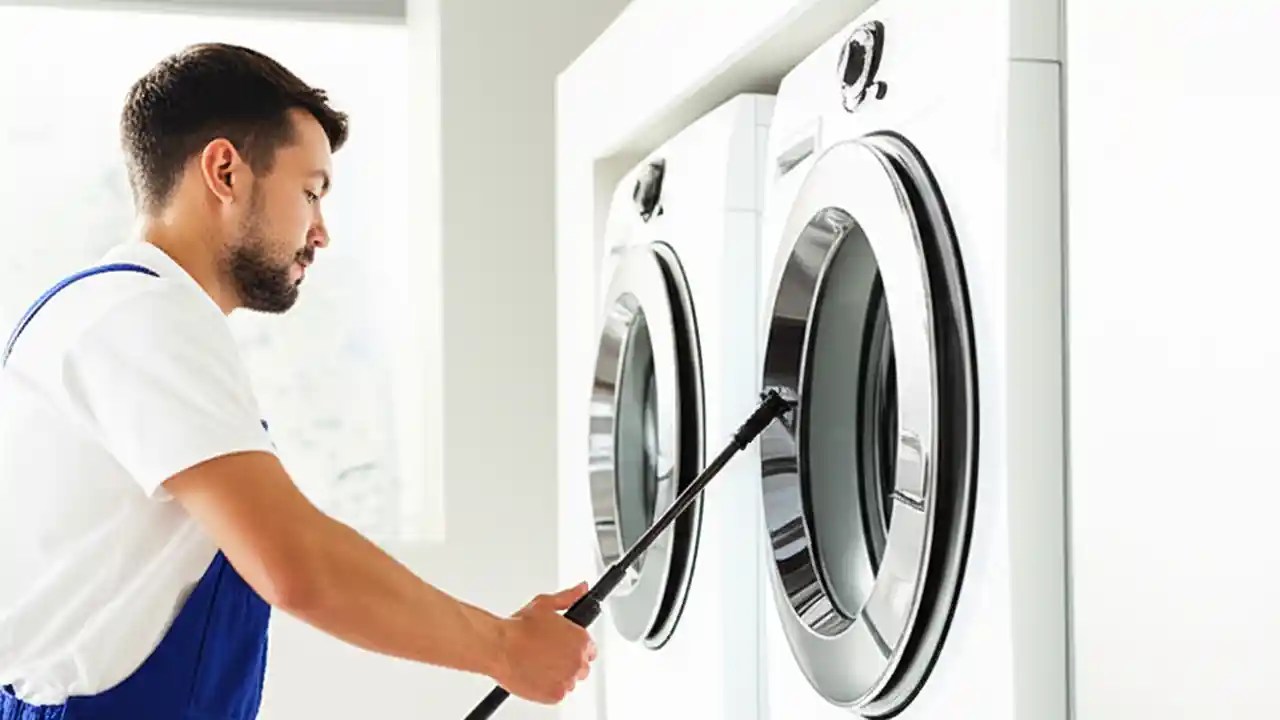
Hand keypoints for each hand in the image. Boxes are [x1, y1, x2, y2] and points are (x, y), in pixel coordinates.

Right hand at [493, 582, 597, 703]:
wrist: (499, 647)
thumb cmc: (519, 628)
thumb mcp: (545, 605)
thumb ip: (568, 597)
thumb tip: (581, 589)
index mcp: (580, 639)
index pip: (589, 648)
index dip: (575, 647)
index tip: (564, 647)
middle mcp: (577, 660)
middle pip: (582, 666)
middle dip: (568, 661)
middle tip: (549, 655)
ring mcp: (567, 679)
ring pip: (570, 681)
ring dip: (559, 675)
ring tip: (539, 664)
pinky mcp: (555, 695)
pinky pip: (558, 694)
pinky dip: (549, 687)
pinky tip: (537, 675)